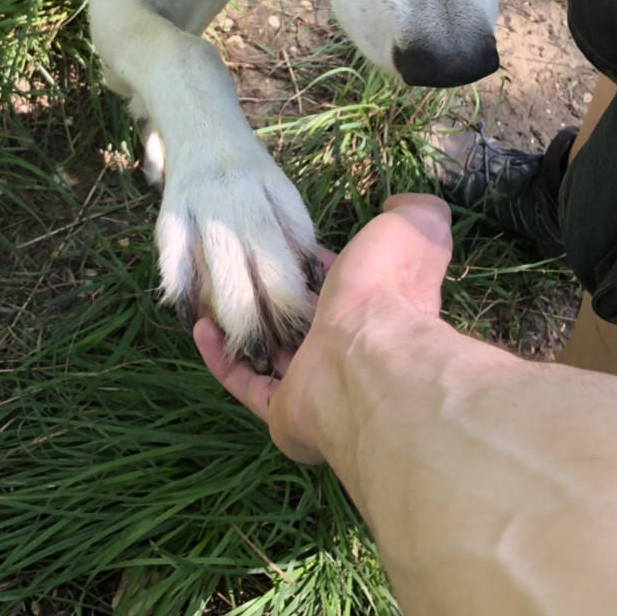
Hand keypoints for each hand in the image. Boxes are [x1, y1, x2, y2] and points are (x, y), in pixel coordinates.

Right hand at [195, 194, 452, 463]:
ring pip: (269, 354)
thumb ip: (414, 208)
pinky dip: (222, 358)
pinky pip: (245, 383)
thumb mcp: (415, 225)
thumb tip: (399, 203)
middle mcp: (346, 349)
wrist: (370, 354)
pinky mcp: (284, 411)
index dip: (307, 264)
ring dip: (240, 327)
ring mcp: (315, 384)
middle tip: (233, 267)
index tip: (276, 240)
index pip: (335, 285)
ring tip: (207, 294)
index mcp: (374, 308)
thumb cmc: (391, 286)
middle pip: (300, 321)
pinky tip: (201, 327)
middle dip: (269, 296)